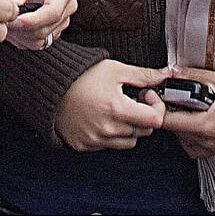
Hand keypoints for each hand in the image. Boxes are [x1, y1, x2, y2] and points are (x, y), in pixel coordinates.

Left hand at [2, 0, 76, 49]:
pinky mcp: (54, 27)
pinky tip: (11, 28)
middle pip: (46, 29)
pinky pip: (39, 42)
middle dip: (21, 29)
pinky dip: (22, 39)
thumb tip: (15, 2)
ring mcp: (62, 18)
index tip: (13, 21)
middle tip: (1, 20)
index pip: (52, 12)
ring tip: (4, 23)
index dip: (32, 21)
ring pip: (42, 39)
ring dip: (21, 36)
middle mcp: (68, 4)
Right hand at [55, 60, 169, 151]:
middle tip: (132, 99)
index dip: (156, 106)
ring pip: (129, 141)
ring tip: (116, 109)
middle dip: (144, 115)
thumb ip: (143, 75)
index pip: (155, 120)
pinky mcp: (84, 145)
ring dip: (129, 127)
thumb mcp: (114, 69)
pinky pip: (108, 145)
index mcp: (117, 109)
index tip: (147, 95)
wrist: (50, 86)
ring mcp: (95, 139)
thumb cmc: (80, 75)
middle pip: (144, 131)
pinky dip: (111, 134)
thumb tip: (164, 75)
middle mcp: (107, 128)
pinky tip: (103, 117)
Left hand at [157, 66, 214, 157]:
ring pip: (182, 139)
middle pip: (172, 129)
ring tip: (188, 107)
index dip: (157, 107)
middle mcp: (206, 141)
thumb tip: (174, 71)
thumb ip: (194, 75)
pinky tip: (198, 120)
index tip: (156, 96)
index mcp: (205, 125)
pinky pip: (194, 146)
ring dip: (180, 123)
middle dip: (170, 111)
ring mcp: (211, 148)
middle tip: (174, 96)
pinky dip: (191, 134)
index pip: (166, 121)